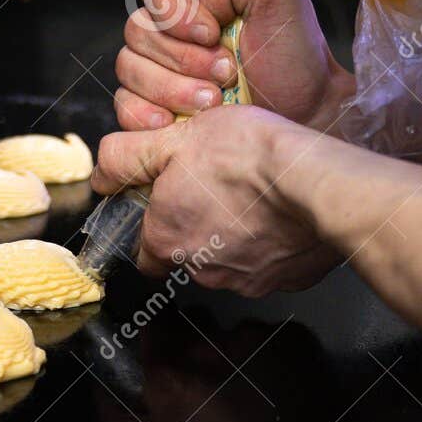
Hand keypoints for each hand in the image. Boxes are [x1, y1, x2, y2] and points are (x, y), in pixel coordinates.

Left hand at [92, 105, 340, 294]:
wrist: (319, 184)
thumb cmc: (251, 157)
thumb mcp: (177, 138)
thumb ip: (130, 156)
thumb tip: (102, 170)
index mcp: (165, 239)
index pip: (141, 248)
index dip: (152, 223)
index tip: (169, 199)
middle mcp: (199, 270)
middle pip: (184, 256)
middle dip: (194, 230)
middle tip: (215, 192)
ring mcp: (243, 281)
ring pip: (226, 263)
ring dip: (233, 238)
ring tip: (253, 199)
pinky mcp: (282, 282)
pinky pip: (267, 265)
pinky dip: (269, 245)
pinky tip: (280, 215)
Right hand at [117, 0, 353, 132]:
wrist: (304, 117)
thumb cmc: (294, 59)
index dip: (174, 9)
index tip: (213, 31)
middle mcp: (170, 29)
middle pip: (137, 29)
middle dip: (182, 56)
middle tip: (226, 72)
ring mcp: (158, 70)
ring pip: (129, 67)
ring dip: (172, 87)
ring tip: (214, 101)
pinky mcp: (153, 108)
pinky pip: (124, 105)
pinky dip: (145, 114)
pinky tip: (175, 122)